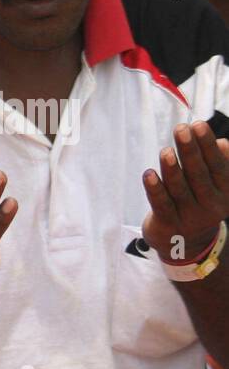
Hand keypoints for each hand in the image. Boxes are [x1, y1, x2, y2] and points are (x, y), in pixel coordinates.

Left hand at [142, 121, 228, 262]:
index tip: (197, 125)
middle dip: (190, 150)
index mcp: (225, 192)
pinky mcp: (168, 224)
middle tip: (181, 128)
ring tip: (166, 150)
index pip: (217, 166)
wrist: (184, 243)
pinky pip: (161, 204)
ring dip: (172, 168)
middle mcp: (210, 205)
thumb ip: (218, 164)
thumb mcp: (213, 185)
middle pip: (198, 175)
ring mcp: (189, 217)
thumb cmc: (198, 201)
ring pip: (179, 189)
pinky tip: (148, 173)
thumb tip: (222, 143)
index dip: (207, 145)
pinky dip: (154, 188)